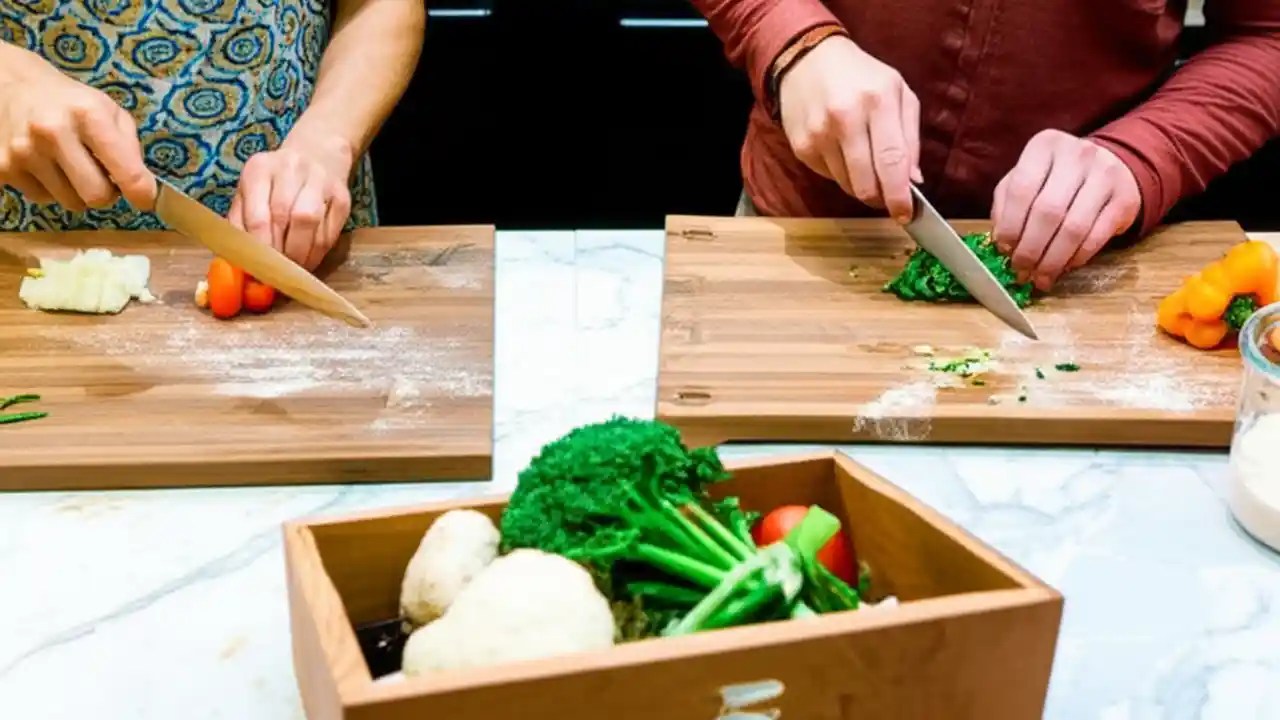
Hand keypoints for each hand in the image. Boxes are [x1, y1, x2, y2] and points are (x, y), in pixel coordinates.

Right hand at [0, 46, 153, 211]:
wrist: (11, 86)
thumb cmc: (70, 103)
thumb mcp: (109, 111)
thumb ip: (130, 148)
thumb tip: (142, 188)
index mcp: (88, 114)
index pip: (126, 171)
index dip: (141, 193)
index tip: (144, 200)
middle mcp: (53, 131)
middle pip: (96, 196)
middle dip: (106, 193)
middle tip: (102, 178)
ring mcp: (23, 151)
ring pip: (70, 203)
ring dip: (77, 192)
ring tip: (69, 166)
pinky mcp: (1, 168)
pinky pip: (42, 199)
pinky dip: (50, 189)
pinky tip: (45, 164)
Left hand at [228, 135, 353, 270]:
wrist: (317, 153)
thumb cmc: (274, 181)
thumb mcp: (250, 191)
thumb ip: (240, 222)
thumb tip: (236, 263)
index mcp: (259, 169)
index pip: (259, 216)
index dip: (259, 247)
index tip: (256, 270)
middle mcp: (291, 169)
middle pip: (286, 219)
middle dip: (279, 252)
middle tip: (274, 274)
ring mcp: (320, 181)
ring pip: (310, 224)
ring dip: (300, 254)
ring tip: (291, 269)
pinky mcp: (342, 197)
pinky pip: (330, 232)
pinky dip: (317, 253)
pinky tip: (307, 261)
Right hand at [778, 35, 921, 222]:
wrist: (807, 59)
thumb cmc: (861, 76)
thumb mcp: (898, 92)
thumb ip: (910, 137)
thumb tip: (914, 181)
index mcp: (879, 100)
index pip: (892, 161)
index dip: (899, 196)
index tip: (905, 215)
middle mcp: (846, 118)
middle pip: (867, 183)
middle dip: (881, 198)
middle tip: (888, 198)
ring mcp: (819, 134)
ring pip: (847, 185)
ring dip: (861, 185)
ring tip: (863, 162)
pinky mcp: (802, 146)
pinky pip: (829, 176)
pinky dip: (841, 173)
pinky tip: (841, 150)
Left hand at [992, 130, 1140, 289]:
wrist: (1110, 165)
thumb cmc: (1055, 177)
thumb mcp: (1026, 178)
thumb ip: (1007, 204)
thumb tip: (1002, 242)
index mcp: (1045, 145)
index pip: (1021, 189)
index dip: (1010, 225)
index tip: (1004, 248)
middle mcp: (1078, 154)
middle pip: (1049, 211)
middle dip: (1031, 248)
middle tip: (1021, 270)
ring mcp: (1106, 175)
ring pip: (1074, 228)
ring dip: (1053, 260)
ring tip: (1040, 277)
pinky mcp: (1126, 199)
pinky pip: (1097, 236)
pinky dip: (1077, 258)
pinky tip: (1064, 267)